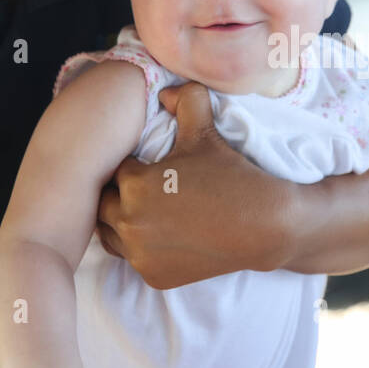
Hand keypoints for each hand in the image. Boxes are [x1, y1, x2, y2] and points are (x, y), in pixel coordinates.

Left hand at [96, 81, 296, 288]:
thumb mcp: (206, 132)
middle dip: (122, 195)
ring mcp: (141, 254)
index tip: (151, 167)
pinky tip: (164, 234)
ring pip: (111, 234)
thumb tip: (164, 91)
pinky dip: (143, 248)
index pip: (115, 171)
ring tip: (151, 211)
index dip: (132, 167)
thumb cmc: (232, 176)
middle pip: (105, 204)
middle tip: (150, 189)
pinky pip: (133, 259)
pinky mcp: (154, 276)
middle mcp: (130, 223)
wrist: (264, 225)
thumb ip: (184, 101)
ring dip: (123, 222)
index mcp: (135, 185)